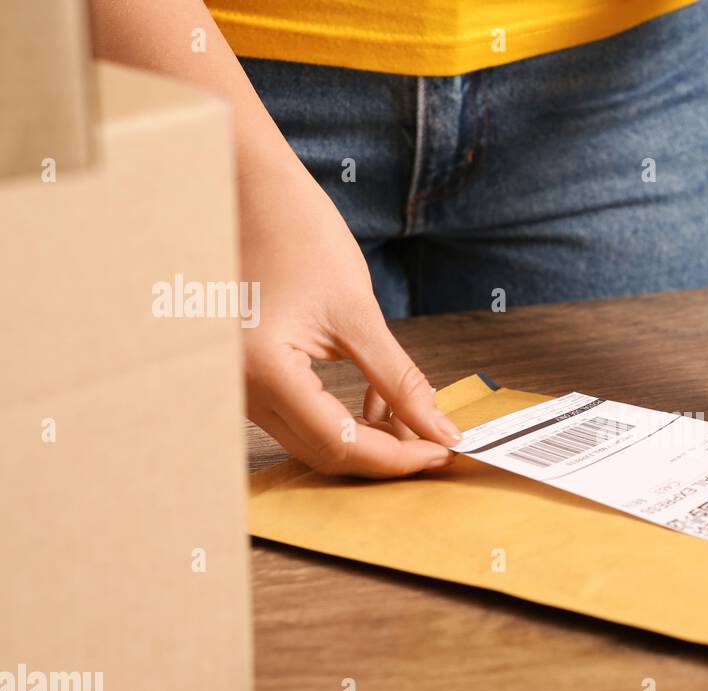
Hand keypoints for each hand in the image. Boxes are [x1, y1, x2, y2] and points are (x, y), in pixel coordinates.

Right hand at [239, 168, 461, 477]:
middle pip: (325, 452)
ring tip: (414, 417)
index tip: (443, 451)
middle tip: (436, 442)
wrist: (246, 187)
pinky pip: (298, 417)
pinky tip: (376, 401)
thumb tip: (439, 429)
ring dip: (366, 438)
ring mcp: (236, 385)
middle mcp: (239, 388)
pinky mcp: (245, 377)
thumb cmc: (296, 231)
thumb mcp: (359, 312)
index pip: (341, 444)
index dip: (398, 457)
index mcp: (263, 370)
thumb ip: (400, 380)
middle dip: (386, 454)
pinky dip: (341, 418)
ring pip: (312, 439)